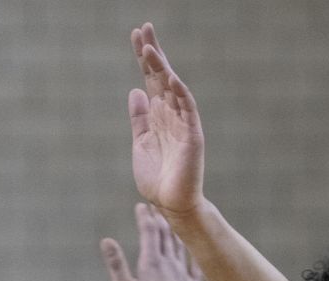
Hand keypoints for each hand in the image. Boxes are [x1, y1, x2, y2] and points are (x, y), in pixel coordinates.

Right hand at [102, 201, 201, 280]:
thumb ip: (116, 264)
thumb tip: (106, 241)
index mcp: (151, 262)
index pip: (149, 231)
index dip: (144, 216)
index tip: (141, 205)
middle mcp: (170, 263)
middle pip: (166, 234)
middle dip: (160, 218)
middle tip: (156, 207)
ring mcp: (184, 274)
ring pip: (181, 245)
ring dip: (175, 231)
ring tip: (172, 221)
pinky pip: (195, 264)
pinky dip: (192, 251)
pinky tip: (192, 248)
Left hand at [127, 22, 204, 227]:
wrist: (170, 204)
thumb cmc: (157, 178)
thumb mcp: (141, 143)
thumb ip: (139, 118)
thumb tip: (135, 90)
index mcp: (158, 115)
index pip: (151, 79)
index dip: (144, 58)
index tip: (136, 35)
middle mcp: (171, 113)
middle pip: (161, 76)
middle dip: (153, 53)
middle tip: (144, 28)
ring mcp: (183, 122)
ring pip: (172, 88)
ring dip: (161, 68)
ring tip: (150, 49)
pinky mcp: (193, 135)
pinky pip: (187, 109)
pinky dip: (180, 93)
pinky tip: (170, 77)